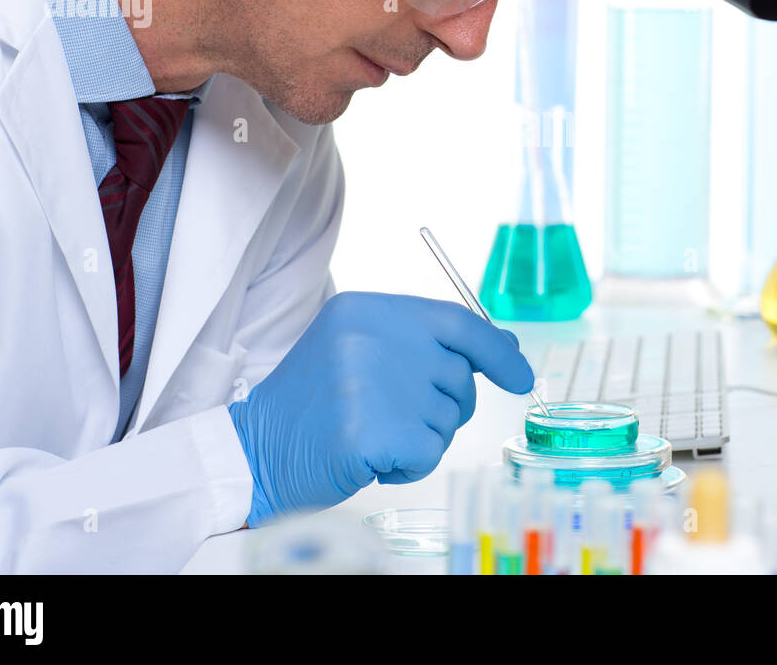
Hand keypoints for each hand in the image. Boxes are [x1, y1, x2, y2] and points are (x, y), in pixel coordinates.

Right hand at [227, 291, 533, 525]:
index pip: (456, 321)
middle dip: (447, 407)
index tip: (521, 373)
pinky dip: (411, 466)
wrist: (255, 452)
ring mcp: (371, 384)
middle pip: (458, 375)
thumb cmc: (317, 405)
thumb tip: (508, 349)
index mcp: (367, 309)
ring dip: (424, 437)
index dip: (497, 349)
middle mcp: (372, 337)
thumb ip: (424, 342)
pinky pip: (430, 453)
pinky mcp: (371, 432)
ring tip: (376, 434)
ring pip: (448, 417)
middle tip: (399, 419)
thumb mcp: (360, 348)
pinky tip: (373, 460)